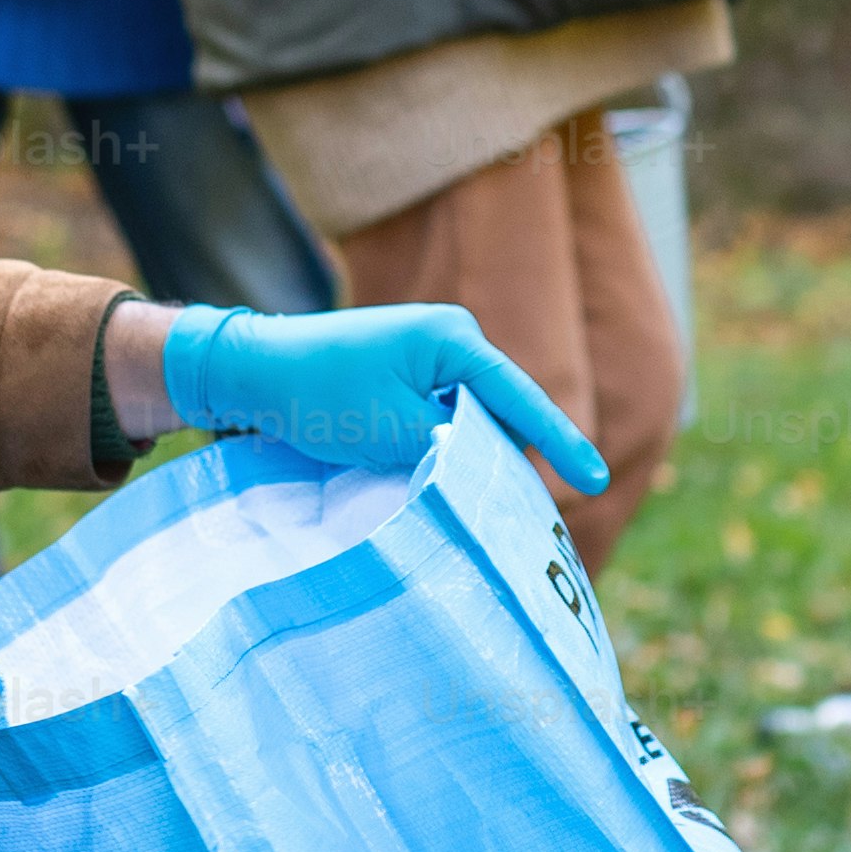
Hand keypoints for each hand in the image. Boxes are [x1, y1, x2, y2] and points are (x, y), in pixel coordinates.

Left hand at [162, 301, 608, 491]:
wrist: (254, 370)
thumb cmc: (321, 395)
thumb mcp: (395, 431)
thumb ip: (451, 446)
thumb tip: (486, 464)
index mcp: (454, 340)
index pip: (522, 398)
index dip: (562, 443)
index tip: (596, 480)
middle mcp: (451, 337)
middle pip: (503, 407)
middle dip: (517, 455)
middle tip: (534, 514)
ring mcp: (429, 351)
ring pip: (474, 414)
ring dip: (476, 453)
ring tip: (490, 504)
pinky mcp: (408, 369)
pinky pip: (447, 411)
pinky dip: (450, 443)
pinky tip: (448, 477)